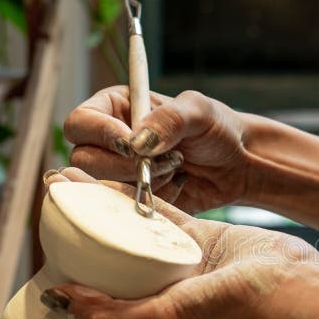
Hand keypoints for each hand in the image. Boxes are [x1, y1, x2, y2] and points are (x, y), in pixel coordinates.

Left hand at [41, 167, 318, 318]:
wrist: (289, 285)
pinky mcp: (198, 240)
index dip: (68, 284)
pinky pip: (159, 216)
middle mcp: (163, 300)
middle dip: (78, 242)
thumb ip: (109, 316)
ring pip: (129, 238)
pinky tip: (110, 182)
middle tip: (51, 215)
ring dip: (100, 214)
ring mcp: (180, 269)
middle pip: (109, 269)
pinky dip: (134, 201)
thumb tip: (56, 299)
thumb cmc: (231, 313)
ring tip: (70, 188)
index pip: (95, 308)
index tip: (43, 257)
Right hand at [64, 86, 251, 212]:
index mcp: (115, 109)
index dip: (100, 135)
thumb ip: (168, 119)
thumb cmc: (217, 128)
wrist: (238, 164)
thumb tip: (136, 141)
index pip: (80, 123)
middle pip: (83, 161)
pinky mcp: (135, 200)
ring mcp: (120, 174)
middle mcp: (110, 142)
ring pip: (103, 188)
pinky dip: (157, 200)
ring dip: (143, 182)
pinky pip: (130, 209)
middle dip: (124, 165)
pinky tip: (179, 184)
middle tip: (162, 161)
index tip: (131, 145)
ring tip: (175, 168)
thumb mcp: (198, 111)